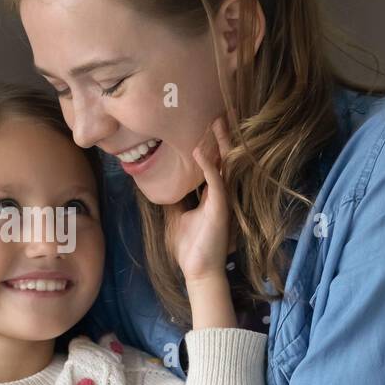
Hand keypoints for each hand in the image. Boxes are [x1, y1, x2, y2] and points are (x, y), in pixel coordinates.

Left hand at [164, 118, 234, 283]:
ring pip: (225, 166)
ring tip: (216, 122)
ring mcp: (222, 201)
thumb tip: (159, 186)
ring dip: (220, 144)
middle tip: (217, 114)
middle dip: (221, 137)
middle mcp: (220, 194)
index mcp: (211, 195)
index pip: (214, 164)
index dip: (212, 145)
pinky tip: (200, 151)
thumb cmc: (189, 247)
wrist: (197, 270)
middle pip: (224, 160)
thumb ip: (174, 199)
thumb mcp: (176, 217)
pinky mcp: (220, 209)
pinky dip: (208, 166)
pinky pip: (216, 182)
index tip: (206, 125)